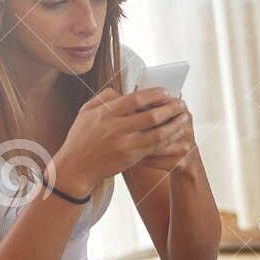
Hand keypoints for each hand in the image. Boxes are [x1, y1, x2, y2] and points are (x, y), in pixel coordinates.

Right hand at [51, 87, 187, 194]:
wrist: (75, 168)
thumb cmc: (81, 138)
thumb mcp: (86, 112)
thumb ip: (103, 98)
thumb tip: (122, 91)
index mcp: (105, 114)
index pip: (134, 99)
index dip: (154, 94)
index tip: (167, 91)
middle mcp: (115, 129)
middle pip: (150, 116)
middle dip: (170, 109)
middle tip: (182, 104)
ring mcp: (124, 145)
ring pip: (156, 134)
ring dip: (174, 125)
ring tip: (184, 118)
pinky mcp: (130, 158)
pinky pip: (154, 148)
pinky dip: (168, 140)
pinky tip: (176, 134)